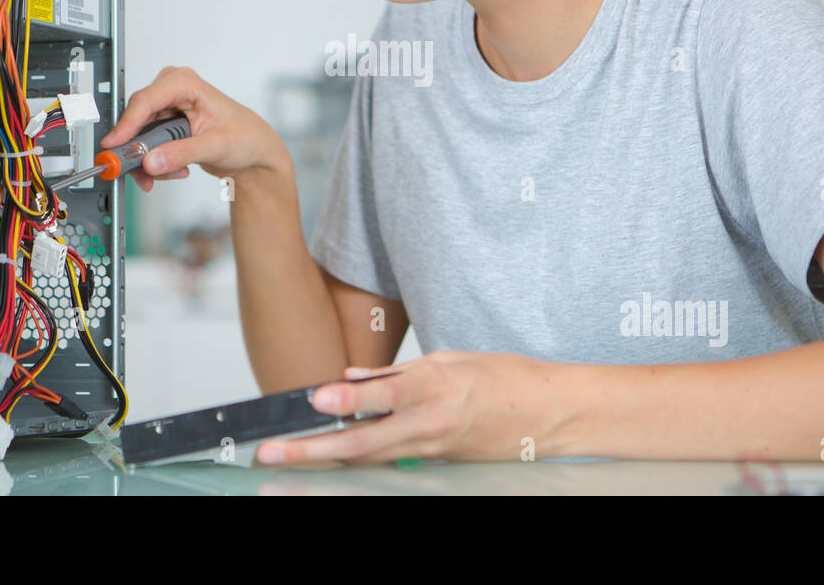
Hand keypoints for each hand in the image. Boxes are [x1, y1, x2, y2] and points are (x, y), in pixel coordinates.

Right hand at [99, 66, 288, 191]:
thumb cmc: (245, 136)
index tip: (114, 145)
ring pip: (138, 137)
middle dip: (140, 151)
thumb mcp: (216, 145)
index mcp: (185, 83)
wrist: (253, 149)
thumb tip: (151, 161)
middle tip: (142, 174)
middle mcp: (171, 91)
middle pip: (137, 120)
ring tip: (177, 172)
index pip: (146, 101)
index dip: (127, 124)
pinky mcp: (163, 127)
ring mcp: (165, 109)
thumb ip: (181, 153)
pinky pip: (146, 147)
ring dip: (151, 161)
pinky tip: (177, 169)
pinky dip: (156, 163)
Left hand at [254, 351, 562, 464]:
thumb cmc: (506, 378)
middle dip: (314, 447)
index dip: (346, 399)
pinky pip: (390, 463)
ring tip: (287, 459)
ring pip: (369, 459)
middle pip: (363, 440)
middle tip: (273, 450)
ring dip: (326, 459)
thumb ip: (396, 374)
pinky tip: (329, 461)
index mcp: (437, 386)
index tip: (312, 400)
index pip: (383, 395)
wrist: (550, 414)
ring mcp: (434, 450)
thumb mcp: (451, 359)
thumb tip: (349, 381)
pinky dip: (358, 462)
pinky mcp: (437, 465)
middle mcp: (431, 423)